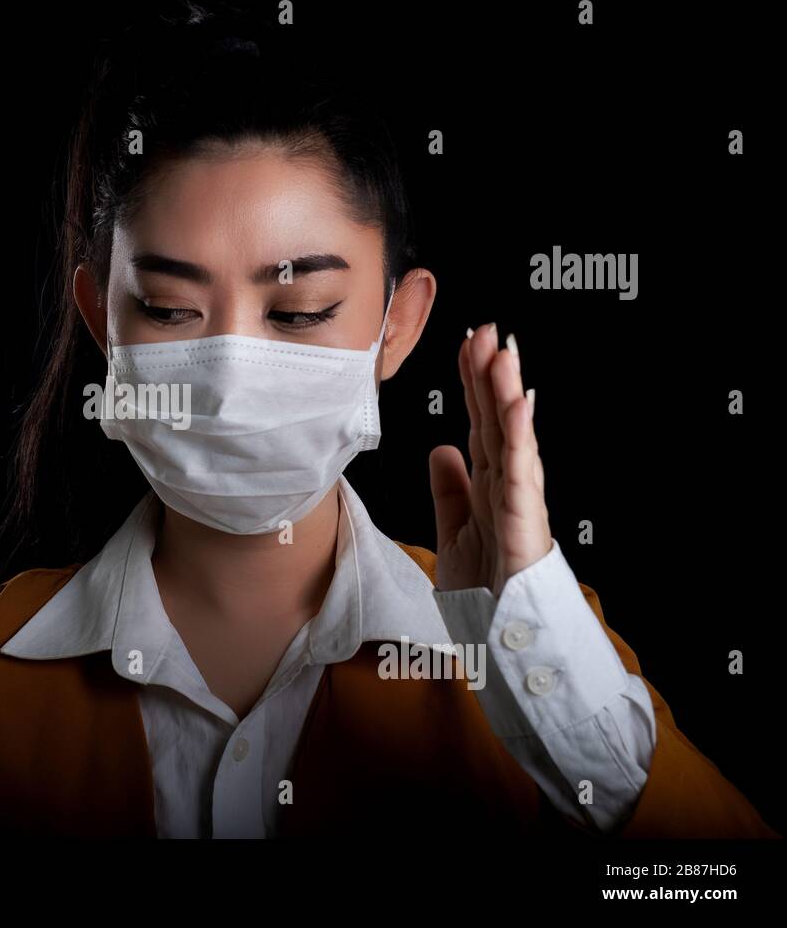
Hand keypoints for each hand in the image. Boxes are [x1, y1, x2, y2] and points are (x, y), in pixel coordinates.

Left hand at [428, 322, 550, 598]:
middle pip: (496, 421)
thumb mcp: (455, 531)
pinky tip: (519, 406)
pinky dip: (521, 440)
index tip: (466, 345)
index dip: (472, 386)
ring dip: (507, 394)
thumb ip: (450, 491)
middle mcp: (508, 487)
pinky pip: (522, 476)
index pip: (479, 424)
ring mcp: (519, 503)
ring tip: (503, 352)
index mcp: (490, 486)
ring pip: (512, 439)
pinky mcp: (525, 524)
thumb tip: (442, 449)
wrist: (506, 639)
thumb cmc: (488, 591)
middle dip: (491, 375)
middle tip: (487, 329)